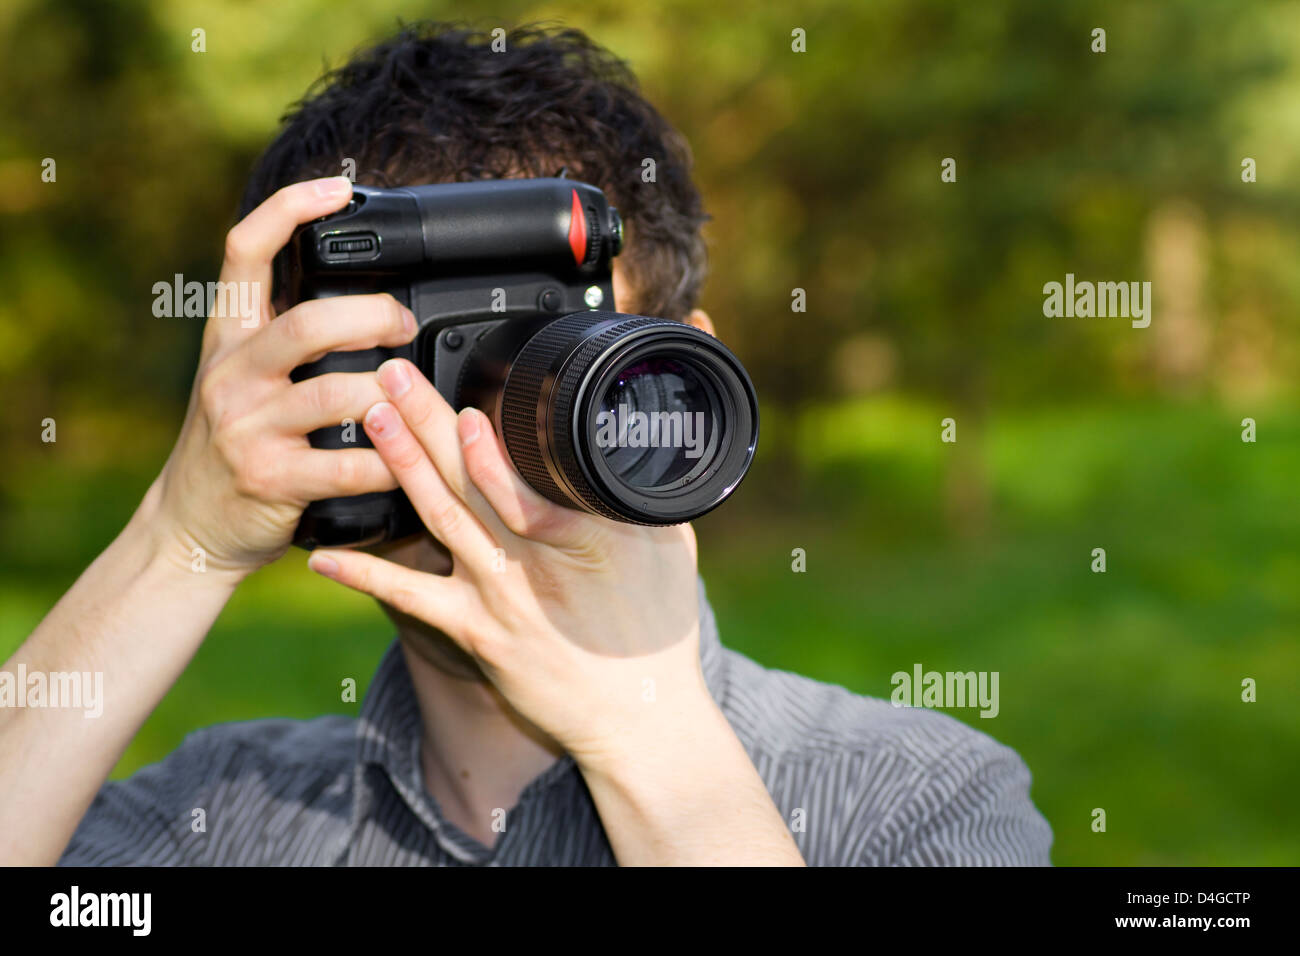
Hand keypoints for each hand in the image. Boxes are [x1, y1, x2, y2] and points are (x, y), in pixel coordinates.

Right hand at [151, 177, 418, 575]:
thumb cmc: (234, 443)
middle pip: (310, 323)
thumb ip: (283, 334)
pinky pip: (349, 465)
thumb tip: (357, 293)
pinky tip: (410, 461)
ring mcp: (247, 427)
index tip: (339, 188)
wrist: (188, 525)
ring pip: (337, 395)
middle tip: (404, 325)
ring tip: (413, 397)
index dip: (290, 208)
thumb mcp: (240, 375)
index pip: (245, 251)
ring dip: (391, 395)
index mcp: (229, 336)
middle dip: (374, 317)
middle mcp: (232, 374)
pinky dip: (391, 463)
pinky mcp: (271, 479)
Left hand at [306, 358, 709, 766]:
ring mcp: (497, 599)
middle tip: (394, 375)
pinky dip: (367, 576)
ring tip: (373, 420)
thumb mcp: (673, 548)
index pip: (529, 486)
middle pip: (470, 482)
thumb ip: (642, 492)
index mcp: (583, 538)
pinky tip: (325, 556)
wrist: (638, 716)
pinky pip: (412, 601)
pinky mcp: (475, 633)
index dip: (490, 448)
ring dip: (402, 465)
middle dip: (429, 421)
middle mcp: (531, 564)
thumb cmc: (658, 632)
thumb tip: (635, 438)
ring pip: (440, 519)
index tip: (466, 404)